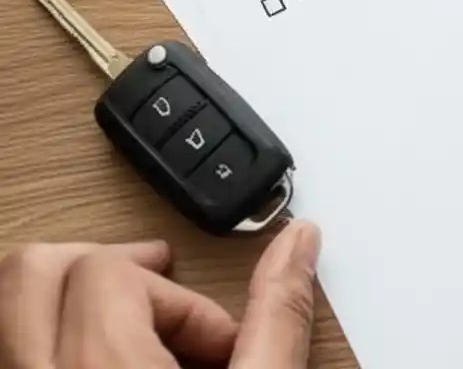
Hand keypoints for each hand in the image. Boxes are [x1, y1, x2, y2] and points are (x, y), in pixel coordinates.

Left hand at [0, 220, 320, 368]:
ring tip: (137, 339)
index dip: (186, 300)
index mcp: (98, 364)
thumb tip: (298, 242)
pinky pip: (8, 349)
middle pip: (36, 269)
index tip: (222, 343)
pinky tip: (109, 365)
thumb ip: (279, 317)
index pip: (118, 273)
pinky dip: (50, 342)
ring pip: (8, 308)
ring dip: (71, 306)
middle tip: (167, 309)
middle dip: (111, 276)